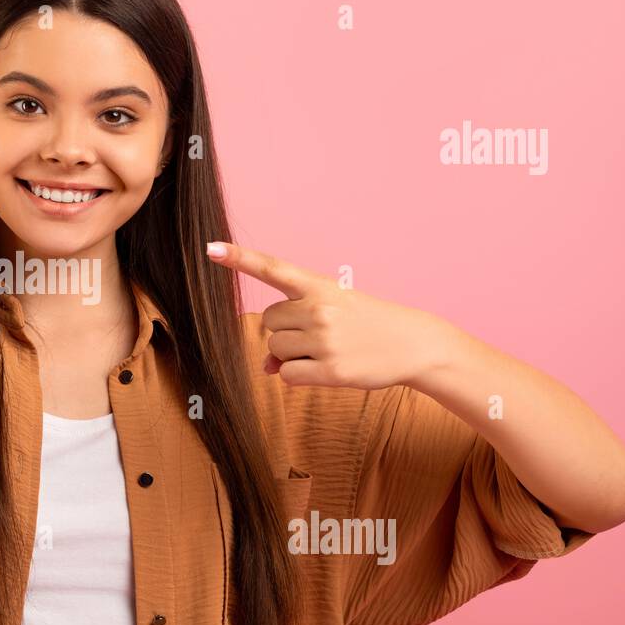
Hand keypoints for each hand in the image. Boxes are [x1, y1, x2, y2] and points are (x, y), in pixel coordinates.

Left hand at [205, 240, 450, 389]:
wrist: (413, 344)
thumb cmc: (367, 325)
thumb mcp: (333, 314)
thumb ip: (295, 330)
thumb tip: (266, 367)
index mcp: (319, 286)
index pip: (272, 269)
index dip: (239, 259)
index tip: (211, 249)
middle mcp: (318, 309)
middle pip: (267, 323)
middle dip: (284, 331)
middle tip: (318, 334)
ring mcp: (324, 340)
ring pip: (275, 350)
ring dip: (291, 355)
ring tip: (326, 350)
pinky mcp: (331, 370)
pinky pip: (288, 375)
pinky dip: (298, 376)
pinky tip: (325, 369)